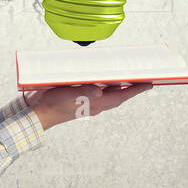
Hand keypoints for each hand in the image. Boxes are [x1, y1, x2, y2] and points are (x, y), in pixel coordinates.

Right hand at [25, 82, 152, 130]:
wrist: (38, 113)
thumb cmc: (52, 106)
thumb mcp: (68, 96)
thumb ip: (84, 93)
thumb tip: (99, 91)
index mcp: (95, 104)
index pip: (120, 96)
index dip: (135, 90)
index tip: (149, 84)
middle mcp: (94, 103)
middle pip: (118, 94)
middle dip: (131, 86)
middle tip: (144, 77)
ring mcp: (88, 101)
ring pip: (108, 92)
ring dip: (119, 84)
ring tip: (129, 74)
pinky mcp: (80, 98)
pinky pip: (98, 90)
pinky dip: (105, 82)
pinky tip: (104, 75)